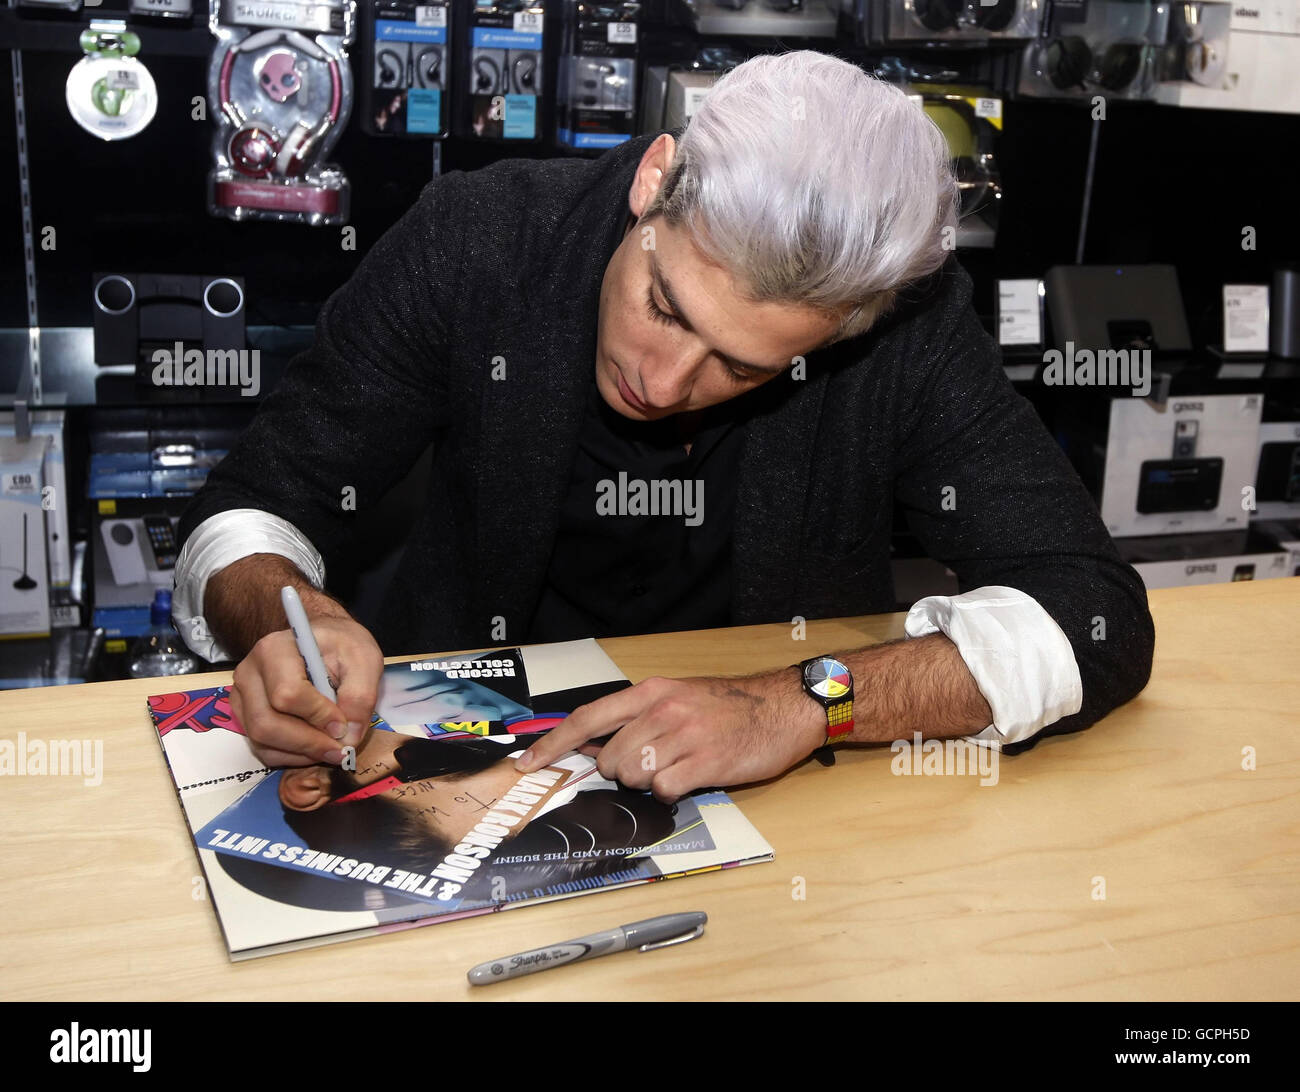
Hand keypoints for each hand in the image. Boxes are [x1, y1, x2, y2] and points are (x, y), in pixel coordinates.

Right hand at [228, 616, 383, 767]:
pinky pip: (261, 747)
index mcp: (275, 650)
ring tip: (331, 748)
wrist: (325, 643)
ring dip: (300, 753)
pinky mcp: (244, 716)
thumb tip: (348, 737)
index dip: (317, 717)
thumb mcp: (364, 660)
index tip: (343, 726)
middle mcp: (250, 673)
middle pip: (266, 723)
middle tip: (341, 750)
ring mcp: (242, 697)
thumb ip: (360, 696)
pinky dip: (291, 756)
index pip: (287, 694)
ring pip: (261, 740)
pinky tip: (315, 748)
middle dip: (308, 743)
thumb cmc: (342, 647)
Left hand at [513, 672, 826, 802]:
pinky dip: (673, 792)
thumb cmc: (729, 706)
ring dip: (649, 781)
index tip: (526, 763)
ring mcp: (684, 735)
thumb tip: (595, 746)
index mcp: (651, 692)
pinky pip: (665, 790)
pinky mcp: (706, 762)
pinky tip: (693, 777)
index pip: (587, 718)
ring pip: (634, 775)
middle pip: (610, 758)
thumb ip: (638, 717)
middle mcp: (663, 710)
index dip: (552, 743)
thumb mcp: (678, 697)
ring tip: (677, 766)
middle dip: (623, 771)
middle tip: (653, 763)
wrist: (783, 707)